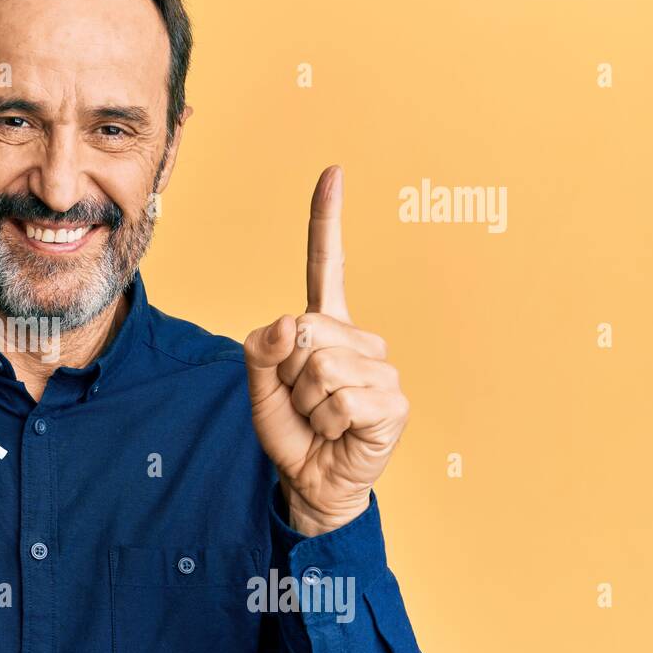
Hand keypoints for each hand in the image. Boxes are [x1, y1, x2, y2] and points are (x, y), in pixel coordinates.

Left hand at [243, 166, 408, 535]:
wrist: (312, 480)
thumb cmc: (291, 430)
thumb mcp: (259, 386)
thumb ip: (262, 349)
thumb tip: (290, 325)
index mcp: (326, 326)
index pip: (327, 266)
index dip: (328, 220)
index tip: (333, 172)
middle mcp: (359, 340)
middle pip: (306, 331)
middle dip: (287, 373)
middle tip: (301, 401)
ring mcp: (381, 368)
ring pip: (321, 366)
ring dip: (306, 402)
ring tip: (320, 419)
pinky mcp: (393, 400)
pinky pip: (341, 398)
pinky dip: (327, 422)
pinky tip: (340, 432)